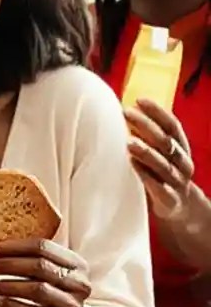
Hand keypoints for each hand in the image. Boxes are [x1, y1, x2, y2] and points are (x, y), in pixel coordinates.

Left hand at [0, 238, 90, 306]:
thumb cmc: (50, 289)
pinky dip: (14, 306)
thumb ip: (27, 257)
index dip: (14, 247)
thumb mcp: (47, 270)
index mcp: (75, 263)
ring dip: (6, 286)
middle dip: (7, 265)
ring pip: (37, 290)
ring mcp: (72, 305)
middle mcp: (79, 283)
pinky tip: (0, 302)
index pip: (42, 247)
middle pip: (39, 267)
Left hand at [126, 99, 206, 215]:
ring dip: (146, 151)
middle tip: (127, 114)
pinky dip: (146, 175)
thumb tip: (123, 111)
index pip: (173, 126)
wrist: (180, 206)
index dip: (158, 111)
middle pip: (166, 142)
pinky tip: (132, 165)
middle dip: (147, 126)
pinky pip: (159, 187)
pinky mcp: (170, 199)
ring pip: (163, 164)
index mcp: (181, 148)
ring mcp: (178, 181)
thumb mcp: (161, 153)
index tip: (139, 100)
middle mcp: (182, 163)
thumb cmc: (162, 173)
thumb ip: (148, 136)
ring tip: (129, 142)